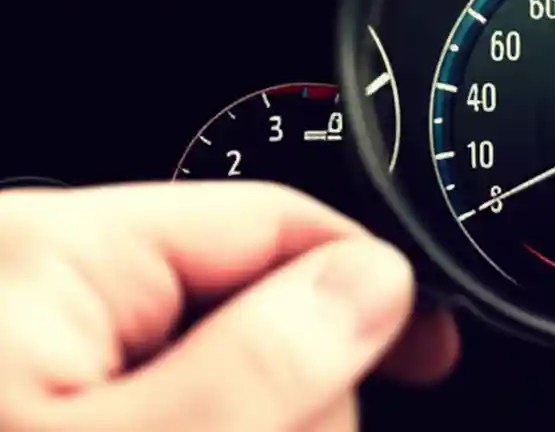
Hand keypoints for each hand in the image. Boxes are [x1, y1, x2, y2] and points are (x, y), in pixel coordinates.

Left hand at [0, 181, 458, 430]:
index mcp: (55, 254)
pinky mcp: (54, 396)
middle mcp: (48, 284)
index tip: (429, 350)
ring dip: (267, 416)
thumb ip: (259, 364)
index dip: (368, 284)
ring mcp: (49, 352)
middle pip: (257, 301)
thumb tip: (374, 284)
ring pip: (229, 364)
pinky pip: (180, 396)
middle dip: (298, 388)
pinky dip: (215, 421)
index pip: (271, 220)